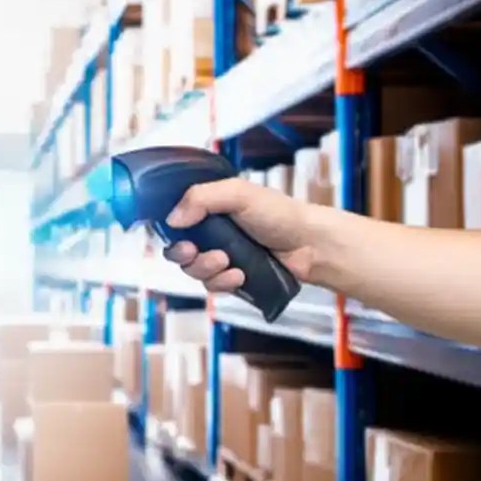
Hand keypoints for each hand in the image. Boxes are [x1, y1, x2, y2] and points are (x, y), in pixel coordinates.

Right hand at [161, 177, 315, 292]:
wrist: (311, 245)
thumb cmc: (278, 213)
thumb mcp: (239, 194)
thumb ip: (202, 198)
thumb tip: (173, 219)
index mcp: (208, 208)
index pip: (173, 220)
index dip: (169, 231)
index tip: (177, 236)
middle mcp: (211, 232)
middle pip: (177, 250)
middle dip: (184, 254)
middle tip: (194, 252)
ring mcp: (221, 257)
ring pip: (194, 271)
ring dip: (206, 269)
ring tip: (228, 263)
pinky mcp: (232, 278)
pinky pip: (213, 287)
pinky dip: (222, 282)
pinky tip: (240, 275)